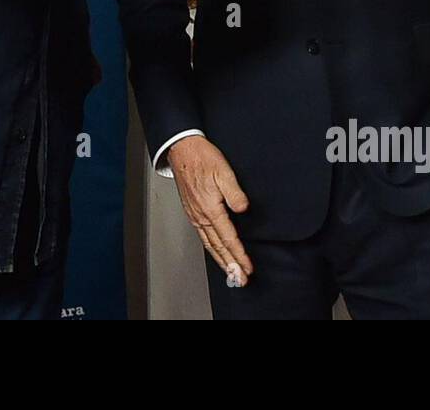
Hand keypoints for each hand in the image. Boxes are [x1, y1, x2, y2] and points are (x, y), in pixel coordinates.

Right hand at [167, 135, 253, 285]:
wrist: (182, 150)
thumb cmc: (202, 158)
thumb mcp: (224, 172)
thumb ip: (235, 194)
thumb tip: (243, 209)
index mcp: (210, 208)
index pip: (228, 238)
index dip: (239, 255)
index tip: (247, 267)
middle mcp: (201, 215)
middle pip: (218, 247)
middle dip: (230, 265)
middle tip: (239, 280)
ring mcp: (195, 214)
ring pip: (209, 244)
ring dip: (221, 260)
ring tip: (230, 272)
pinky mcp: (192, 211)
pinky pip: (202, 236)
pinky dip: (211, 249)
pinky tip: (215, 252)